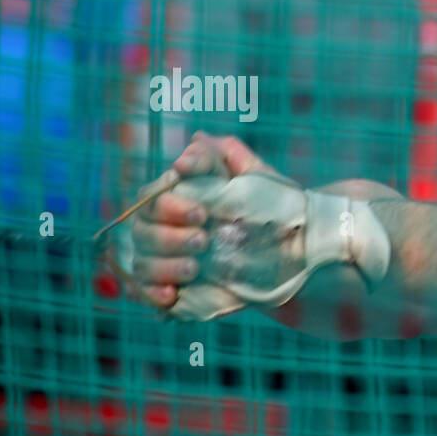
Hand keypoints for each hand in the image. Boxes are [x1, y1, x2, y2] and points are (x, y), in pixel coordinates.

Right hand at [124, 131, 283, 308]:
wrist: (294, 253)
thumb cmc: (273, 207)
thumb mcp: (257, 177)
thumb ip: (228, 154)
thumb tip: (197, 139)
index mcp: (177, 200)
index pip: (152, 199)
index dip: (171, 206)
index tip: (203, 213)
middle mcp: (164, 230)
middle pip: (142, 231)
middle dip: (169, 237)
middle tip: (203, 240)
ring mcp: (166, 262)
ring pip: (143, 263)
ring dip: (163, 266)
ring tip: (194, 268)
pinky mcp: (174, 291)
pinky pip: (147, 294)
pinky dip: (153, 295)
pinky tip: (170, 296)